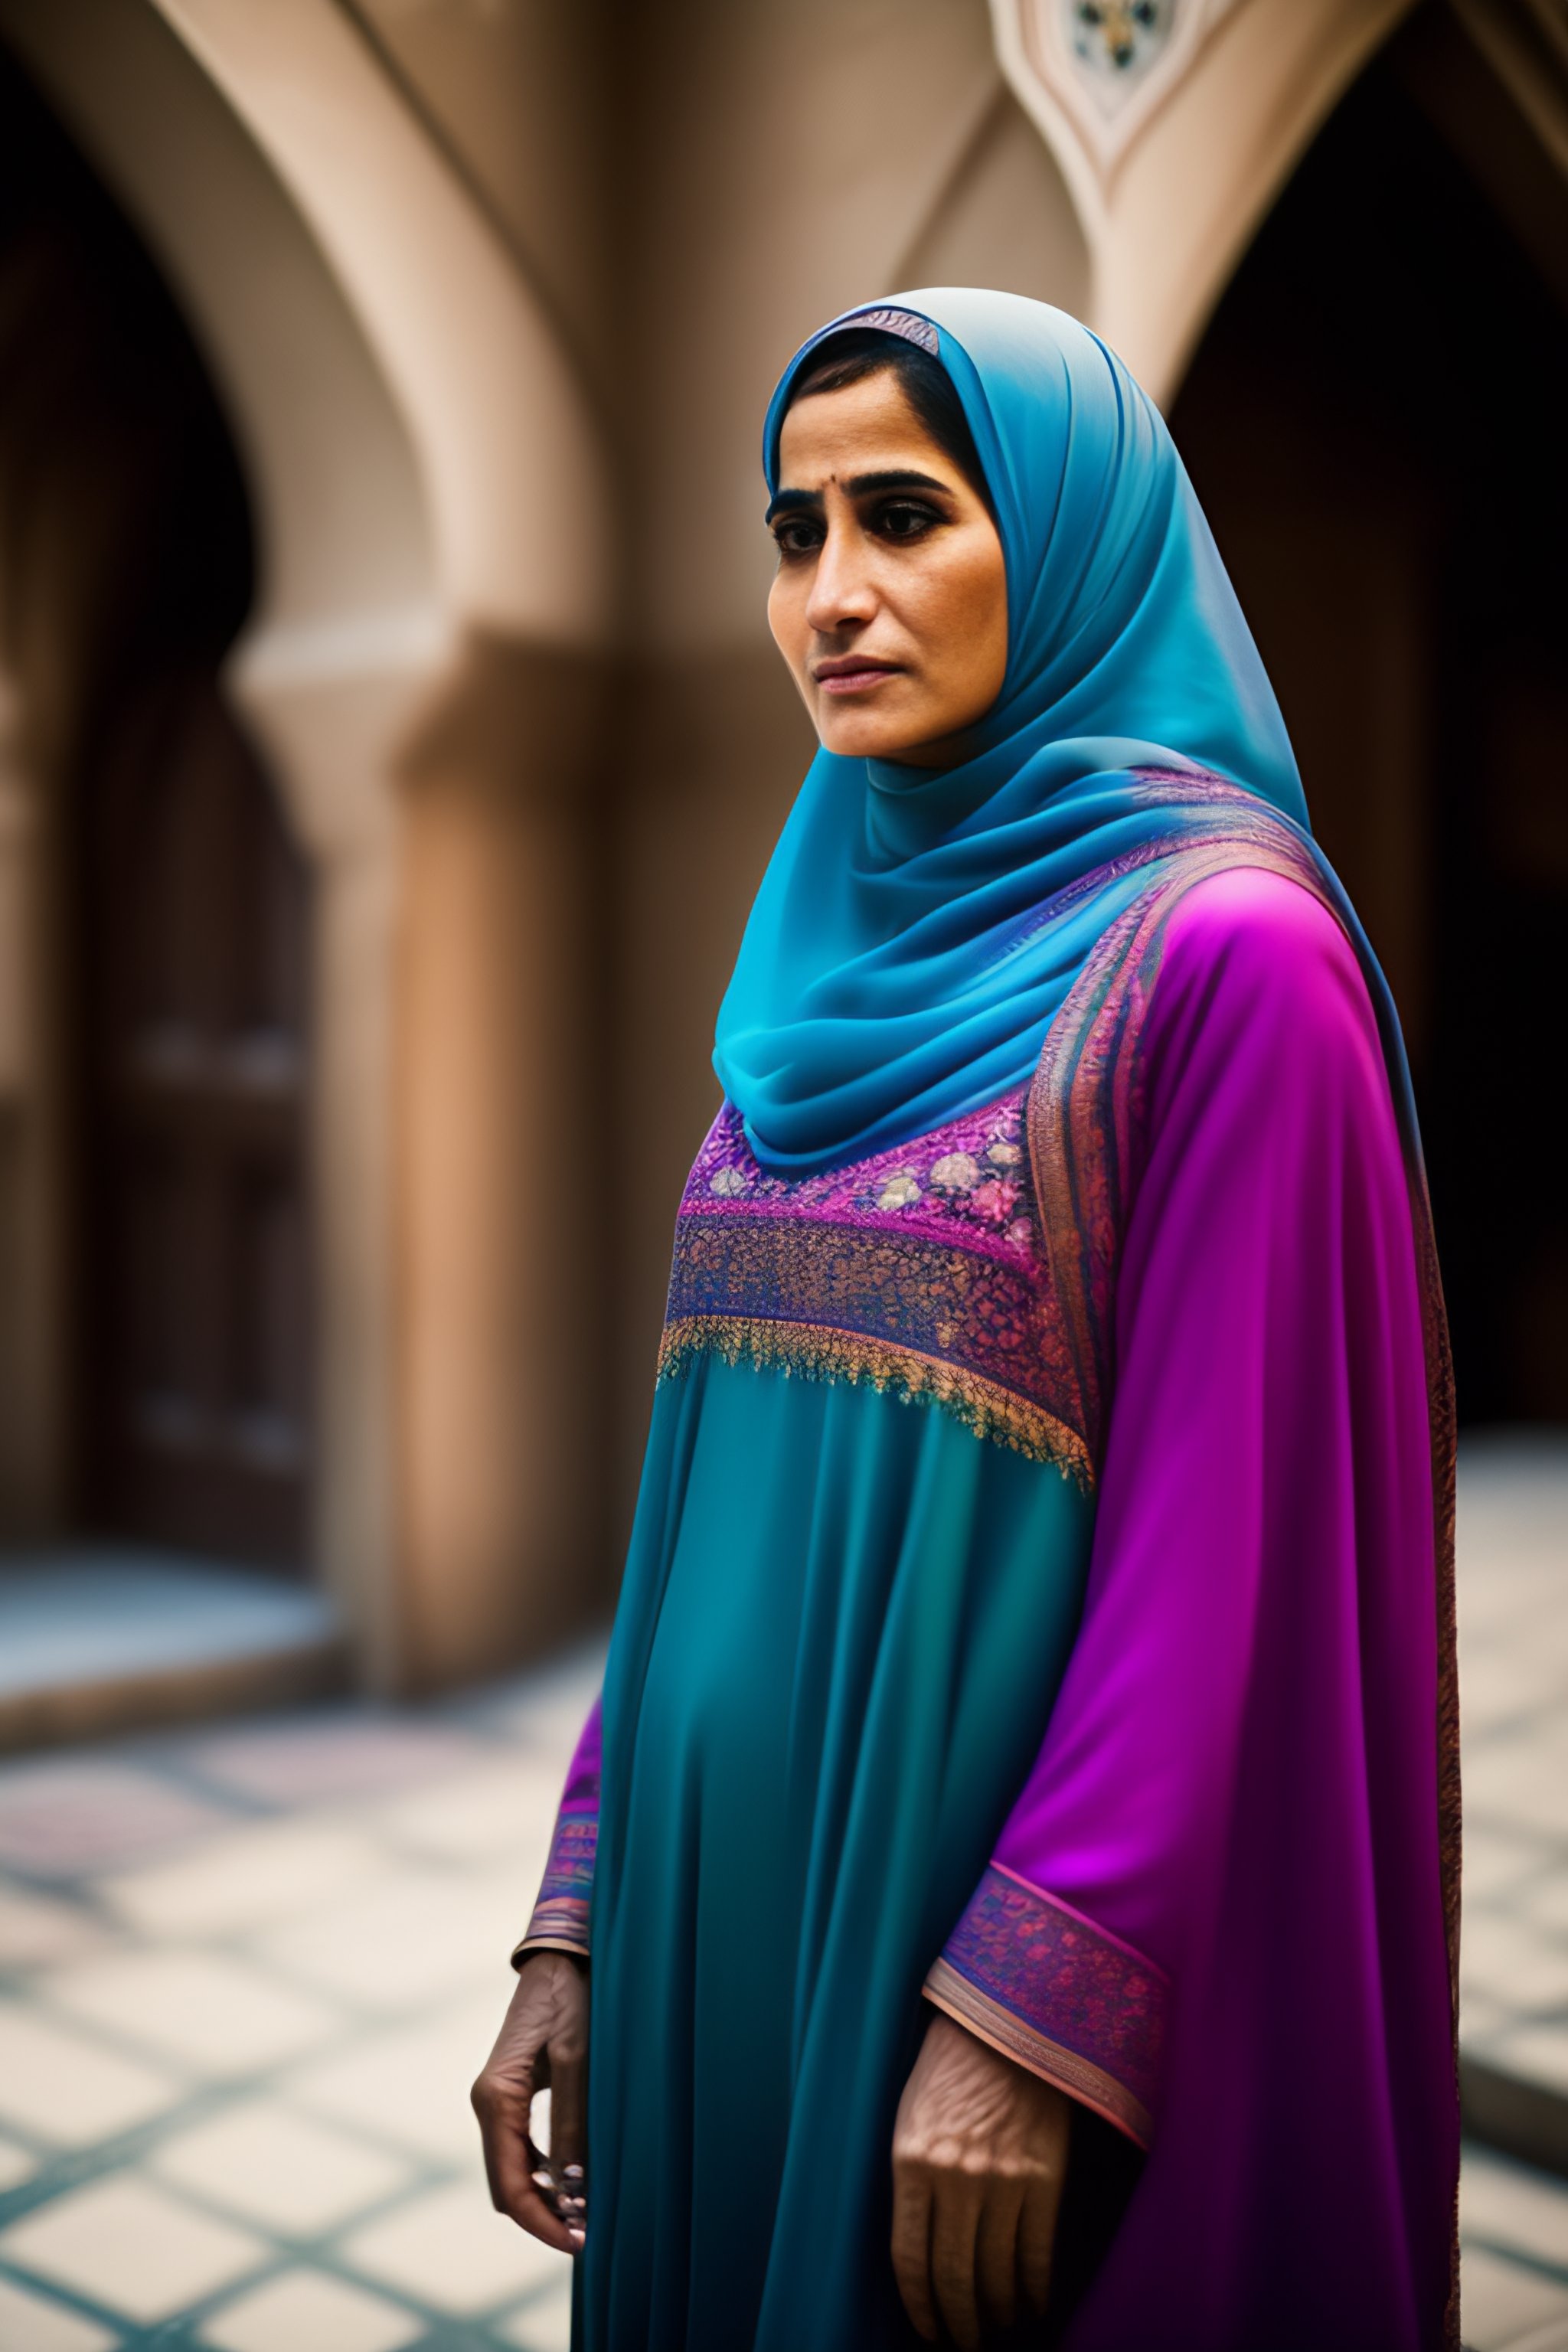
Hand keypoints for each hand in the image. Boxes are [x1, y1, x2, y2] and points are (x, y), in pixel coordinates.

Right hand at [472, 1950, 588, 2253]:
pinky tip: (574, 2181)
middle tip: (587, 2234)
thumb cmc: (569, 2000)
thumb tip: (573, 2187)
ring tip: (585, 2214)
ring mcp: (497, 2101)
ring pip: (513, 2171)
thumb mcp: (577, 2059)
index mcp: (496, 2098)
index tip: (575, 2241)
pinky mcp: (512, 2096)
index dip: (541, 2221)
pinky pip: (521, 2149)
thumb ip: (572, 2122)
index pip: (509, 2185)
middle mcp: (488, 2105)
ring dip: (544, 2197)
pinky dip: (544, 2173)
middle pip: (506, 2185)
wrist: (560, 1960)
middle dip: (542, 2216)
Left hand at [891, 2011, 1070, 2347]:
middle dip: (959, 2321)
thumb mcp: (909, 2119)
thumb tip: (919, 2251)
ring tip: (996, 2325)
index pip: (909, 2259)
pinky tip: (1032, 2302)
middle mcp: (955, 2178)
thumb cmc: (949, 2071)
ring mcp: (1003, 2179)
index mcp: (912, 2163)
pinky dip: (1035, 2287)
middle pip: (954, 2275)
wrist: (1006, 2024)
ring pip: (997, 2272)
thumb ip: (911, 2182)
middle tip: (964, 2343)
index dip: (919, 2306)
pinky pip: (1038, 2251)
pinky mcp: (1044, 2177)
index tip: (929, 2331)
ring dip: (996, 2310)